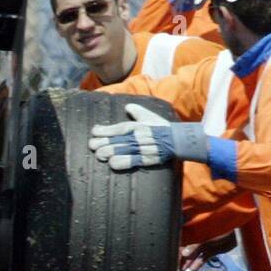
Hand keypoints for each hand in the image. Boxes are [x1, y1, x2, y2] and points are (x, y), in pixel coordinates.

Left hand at [89, 103, 207, 170]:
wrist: (178, 139)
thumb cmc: (162, 127)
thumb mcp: (149, 117)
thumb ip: (137, 112)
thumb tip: (128, 106)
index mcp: (136, 126)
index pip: (117, 128)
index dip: (104, 130)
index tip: (94, 132)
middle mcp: (137, 136)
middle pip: (116, 140)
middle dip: (102, 143)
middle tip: (92, 145)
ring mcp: (141, 148)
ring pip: (122, 150)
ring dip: (109, 152)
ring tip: (99, 155)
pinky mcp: (147, 158)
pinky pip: (133, 161)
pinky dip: (122, 162)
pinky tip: (112, 164)